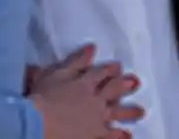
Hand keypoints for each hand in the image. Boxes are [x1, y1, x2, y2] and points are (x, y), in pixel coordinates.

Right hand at [29, 44, 144, 138]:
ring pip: (117, 113)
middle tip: (136, 83)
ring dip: (130, 112)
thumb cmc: (41, 97)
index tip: (118, 67)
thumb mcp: (55, 74)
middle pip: (114, 91)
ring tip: (141, 112)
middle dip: (124, 86)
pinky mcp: (93, 136)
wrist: (38, 123)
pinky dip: (119, 136)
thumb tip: (92, 48)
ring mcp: (96, 119)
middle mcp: (95, 100)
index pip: (100, 73)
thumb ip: (76, 61)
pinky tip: (127, 136)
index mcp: (85, 83)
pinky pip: (110, 136)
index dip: (109, 70)